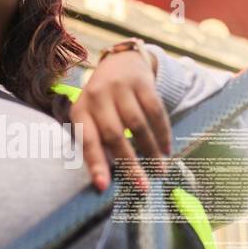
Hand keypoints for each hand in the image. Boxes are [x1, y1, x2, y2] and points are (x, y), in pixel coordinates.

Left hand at [71, 47, 171, 191]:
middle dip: (129, 164)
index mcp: (80, 110)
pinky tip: (166, 150)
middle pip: (114, 135)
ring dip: (150, 151)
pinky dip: (162, 133)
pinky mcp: (142, 82)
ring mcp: (120, 88)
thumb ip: (96, 142)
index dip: (95, 164)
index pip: (86, 140)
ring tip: (159, 171)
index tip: (103, 187)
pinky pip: (156, 112)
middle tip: (143, 186)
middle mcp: (97, 97)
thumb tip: (107, 179)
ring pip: (137, 125)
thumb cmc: (103, 101)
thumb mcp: (91, 116)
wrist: (121, 62)